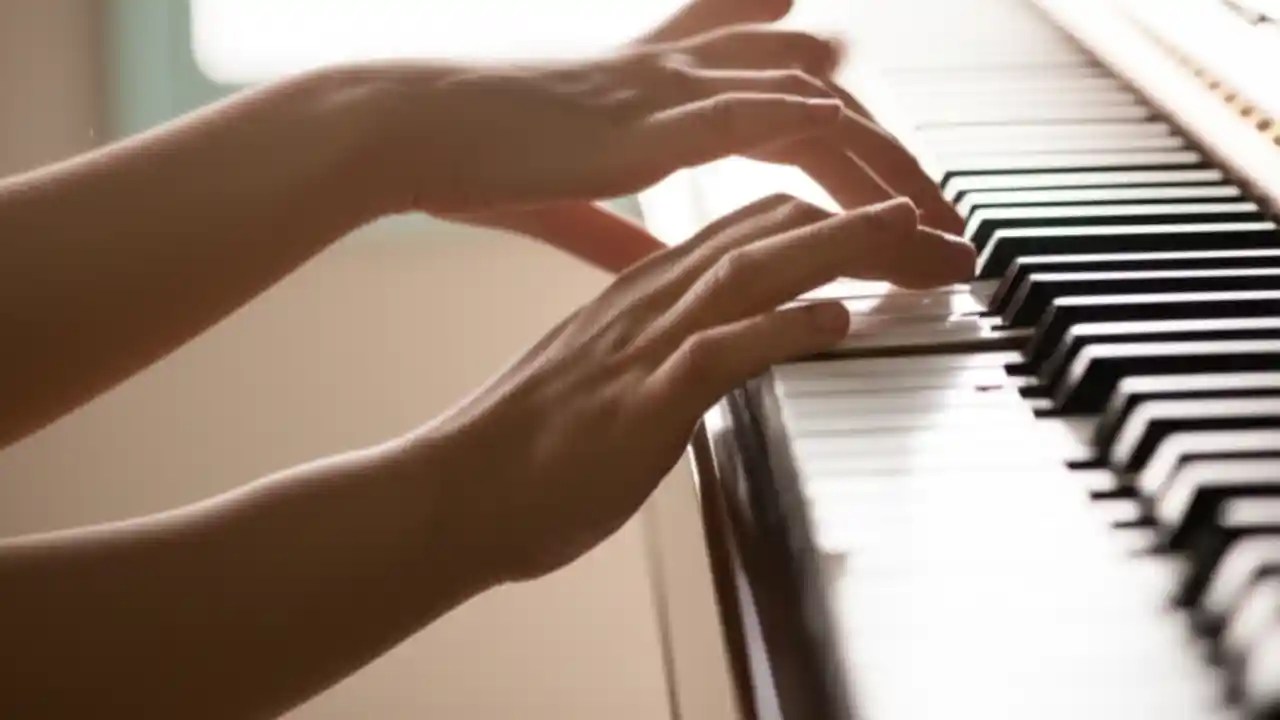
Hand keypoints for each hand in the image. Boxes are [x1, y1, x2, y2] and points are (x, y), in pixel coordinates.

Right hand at [402, 197, 973, 582]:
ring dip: (830, 248)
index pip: (724, 239)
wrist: (454, 493)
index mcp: (627, 304)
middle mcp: (639, 309)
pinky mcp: (641, 402)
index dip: (795, 223)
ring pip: (748, 275)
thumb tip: (682, 369)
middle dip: (832, 218)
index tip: (847, 218)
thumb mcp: (586, 383)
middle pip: (750, 239)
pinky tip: (837, 319)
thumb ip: (638, 361)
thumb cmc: (514, 453)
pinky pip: (726, 349)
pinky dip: (787, 327)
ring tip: (895, 231)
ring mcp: (639, 350)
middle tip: (898, 210)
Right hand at [453, 0, 961, 273]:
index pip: (787, 111)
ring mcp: (676, 91)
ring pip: (817, 113)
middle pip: (825, 103)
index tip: (894, 206)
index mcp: (669, 98)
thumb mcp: (575, 202)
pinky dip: (829, 161)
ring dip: (884, 170)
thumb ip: (628, 229)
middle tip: (947, 218)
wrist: (411, 131)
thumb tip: (662, 259)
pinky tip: (874, 206)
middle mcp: (687, 80)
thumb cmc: (482, 162)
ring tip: (938, 231)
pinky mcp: (654, 118)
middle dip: (893, 162)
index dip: (849, 156)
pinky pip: (766, 126)